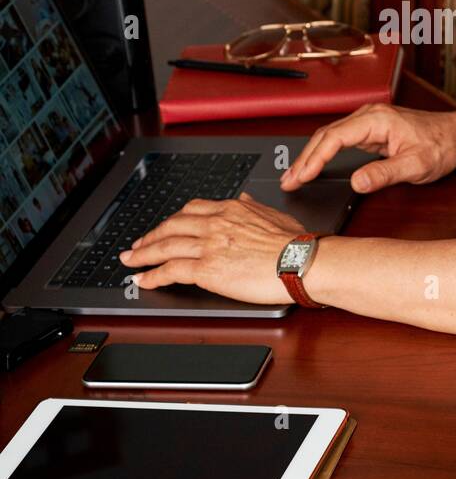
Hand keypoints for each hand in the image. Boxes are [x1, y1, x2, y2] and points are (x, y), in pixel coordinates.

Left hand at [118, 192, 305, 303]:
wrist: (300, 261)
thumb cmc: (295, 243)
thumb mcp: (274, 214)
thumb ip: (254, 206)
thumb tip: (246, 198)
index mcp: (231, 208)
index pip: (191, 210)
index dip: (172, 220)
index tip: (164, 226)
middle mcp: (215, 223)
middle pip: (171, 226)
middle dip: (150, 236)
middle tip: (137, 245)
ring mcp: (209, 245)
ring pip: (165, 247)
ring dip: (143, 255)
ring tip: (130, 261)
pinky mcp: (206, 269)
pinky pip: (171, 270)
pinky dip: (152, 276)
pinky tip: (143, 280)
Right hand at [281, 103, 455, 194]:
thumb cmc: (440, 146)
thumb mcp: (416, 165)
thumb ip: (385, 174)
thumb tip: (356, 183)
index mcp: (376, 120)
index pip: (335, 138)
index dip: (315, 158)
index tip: (302, 177)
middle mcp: (368, 116)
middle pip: (326, 135)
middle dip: (304, 159)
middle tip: (288, 182)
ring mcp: (367, 122)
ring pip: (329, 137)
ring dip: (310, 156)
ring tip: (293, 177)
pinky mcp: (369, 131)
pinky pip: (339, 141)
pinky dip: (322, 154)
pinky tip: (313, 166)